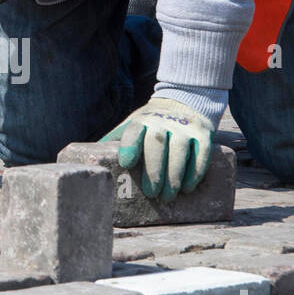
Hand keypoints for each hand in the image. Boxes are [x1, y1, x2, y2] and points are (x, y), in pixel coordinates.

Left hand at [100, 96, 214, 201]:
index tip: (127, 163)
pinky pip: (201, 153)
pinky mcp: (204, 132)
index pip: (133, 131)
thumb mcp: (133, 124)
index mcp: (141, 121)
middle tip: (152, 194)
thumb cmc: (152, 122)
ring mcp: (185, 126)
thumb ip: (115, 140)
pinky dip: (195, 172)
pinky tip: (188, 187)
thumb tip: (90, 161)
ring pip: (180, 151)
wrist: (185, 99)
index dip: (130, 146)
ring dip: (174, 176)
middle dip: (154, 171)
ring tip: (169, 195)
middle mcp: (163, 121)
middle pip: (157, 145)